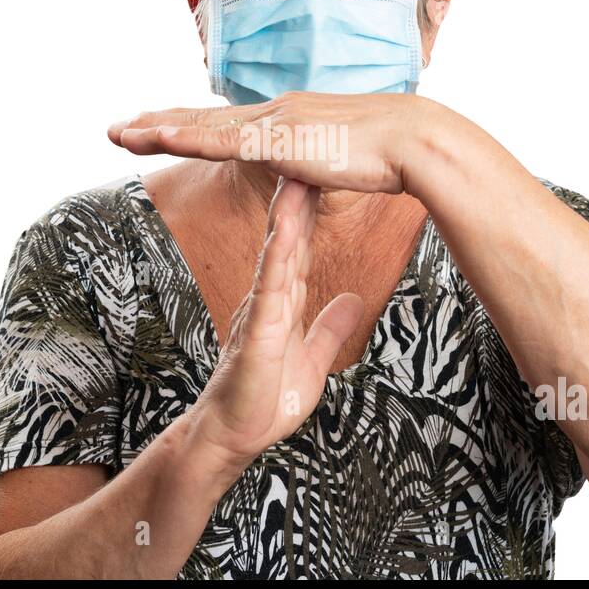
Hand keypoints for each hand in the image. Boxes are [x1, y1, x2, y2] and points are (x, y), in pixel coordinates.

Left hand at [108, 91, 455, 194]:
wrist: (414, 141)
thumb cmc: (392, 153)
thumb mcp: (344, 157)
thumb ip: (321, 162)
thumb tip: (314, 173)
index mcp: (289, 118)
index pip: (227, 123)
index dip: (188, 125)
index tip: (156, 128)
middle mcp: (275, 113)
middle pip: (203, 120)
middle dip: (156, 124)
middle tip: (118, 130)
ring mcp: (275, 124)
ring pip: (202, 128)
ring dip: (156, 130)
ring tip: (119, 135)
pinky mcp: (280, 142)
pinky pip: (223, 142)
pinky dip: (186, 138)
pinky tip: (156, 136)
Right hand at [188, 176, 364, 465]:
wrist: (233, 437)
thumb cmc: (263, 401)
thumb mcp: (313, 360)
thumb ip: (330, 329)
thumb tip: (355, 302)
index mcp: (283, 298)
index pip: (301, 242)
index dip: (313, 205)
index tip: (328, 170)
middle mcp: (270, 294)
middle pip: (288, 233)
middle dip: (299, 192)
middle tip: (311, 151)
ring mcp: (262, 308)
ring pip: (277, 250)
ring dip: (288, 212)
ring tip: (298, 171)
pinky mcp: (259, 329)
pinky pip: (270, 286)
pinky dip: (278, 255)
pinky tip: (287, 230)